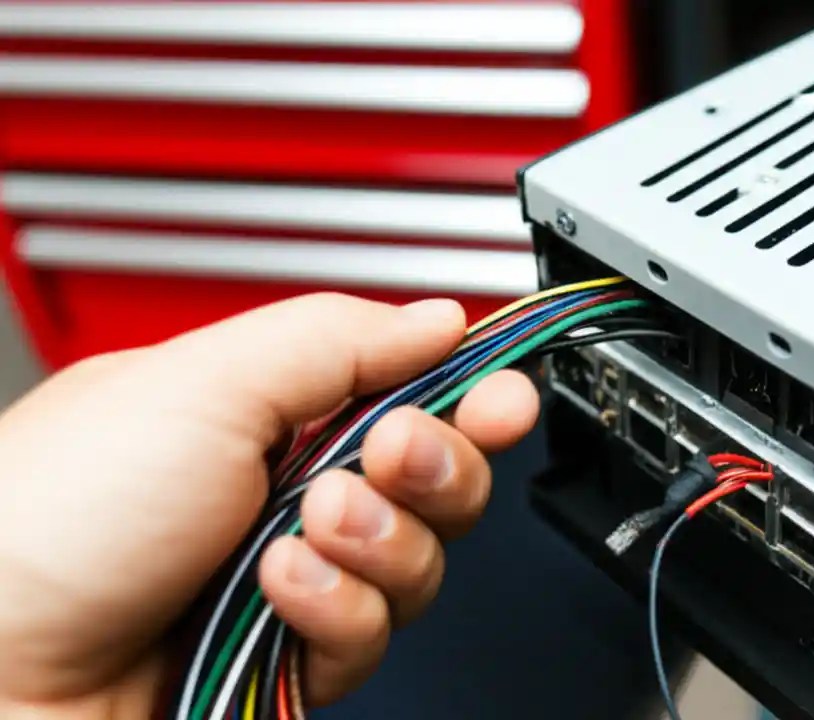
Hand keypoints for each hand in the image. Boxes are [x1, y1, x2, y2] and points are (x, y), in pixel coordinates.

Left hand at [0, 294, 539, 716]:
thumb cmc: (50, 515)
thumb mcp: (203, 382)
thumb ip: (336, 338)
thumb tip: (435, 318)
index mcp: (267, 410)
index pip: (408, 389)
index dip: (471, 391)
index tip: (507, 395)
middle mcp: (288, 492)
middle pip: (436, 477)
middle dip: (431, 465)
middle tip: (390, 457)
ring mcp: (293, 579)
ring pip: (418, 560)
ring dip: (374, 541)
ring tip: (302, 532)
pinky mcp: (294, 656)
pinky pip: (372, 632)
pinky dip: (335, 612)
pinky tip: (277, 595)